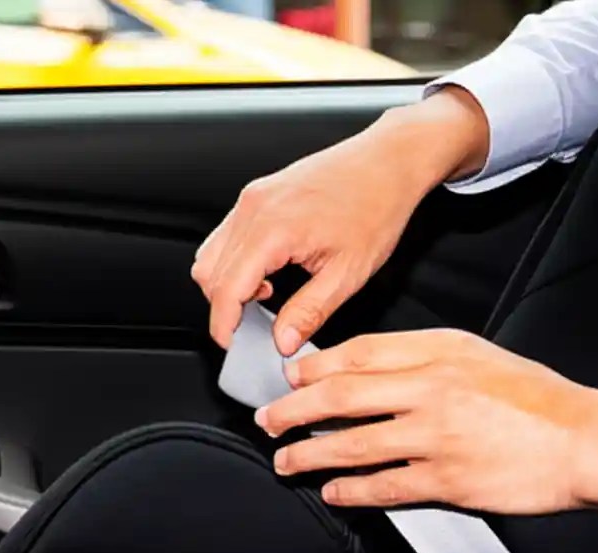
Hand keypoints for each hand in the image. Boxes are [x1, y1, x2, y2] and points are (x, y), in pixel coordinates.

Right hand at [192, 87, 488, 354]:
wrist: (388, 161)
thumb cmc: (376, 206)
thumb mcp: (348, 273)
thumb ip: (309, 311)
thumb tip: (283, 341)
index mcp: (273, 229)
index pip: (225, 289)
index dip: (223, 324)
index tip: (232, 345)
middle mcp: (254, 208)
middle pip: (209, 273)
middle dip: (225, 307)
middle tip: (256, 328)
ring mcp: (253, 197)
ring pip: (212, 254)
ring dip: (228, 284)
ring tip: (267, 297)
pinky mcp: (258, 192)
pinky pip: (227, 235)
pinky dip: (235, 262)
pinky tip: (269, 272)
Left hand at [253, 329, 597, 514]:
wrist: (584, 441)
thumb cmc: (538, 400)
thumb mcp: (479, 353)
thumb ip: (423, 356)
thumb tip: (367, 366)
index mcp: (438, 352)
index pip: (358, 353)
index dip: (313, 366)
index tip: (291, 377)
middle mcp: (431, 389)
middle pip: (340, 396)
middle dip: (292, 410)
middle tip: (270, 420)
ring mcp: (434, 437)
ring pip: (351, 444)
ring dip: (309, 455)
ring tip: (288, 461)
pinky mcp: (445, 481)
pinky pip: (382, 486)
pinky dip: (349, 491)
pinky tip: (333, 492)